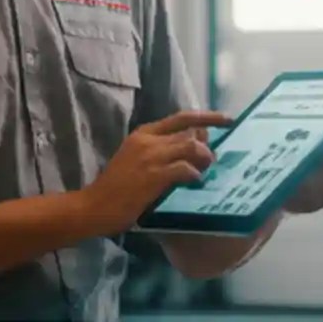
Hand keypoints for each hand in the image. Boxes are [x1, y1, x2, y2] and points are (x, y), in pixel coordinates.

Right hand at [82, 110, 232, 234]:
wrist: (94, 205)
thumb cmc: (116, 186)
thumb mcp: (136, 159)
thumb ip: (161, 151)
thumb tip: (193, 147)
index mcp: (143, 133)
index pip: (181, 117)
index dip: (207, 117)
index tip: (227, 119)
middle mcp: (148, 140)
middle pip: (190, 133)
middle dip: (208, 147)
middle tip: (213, 161)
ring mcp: (151, 157)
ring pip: (191, 147)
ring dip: (204, 160)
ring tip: (204, 172)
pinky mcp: (154, 176)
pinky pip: (185, 169)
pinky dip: (194, 175)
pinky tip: (194, 183)